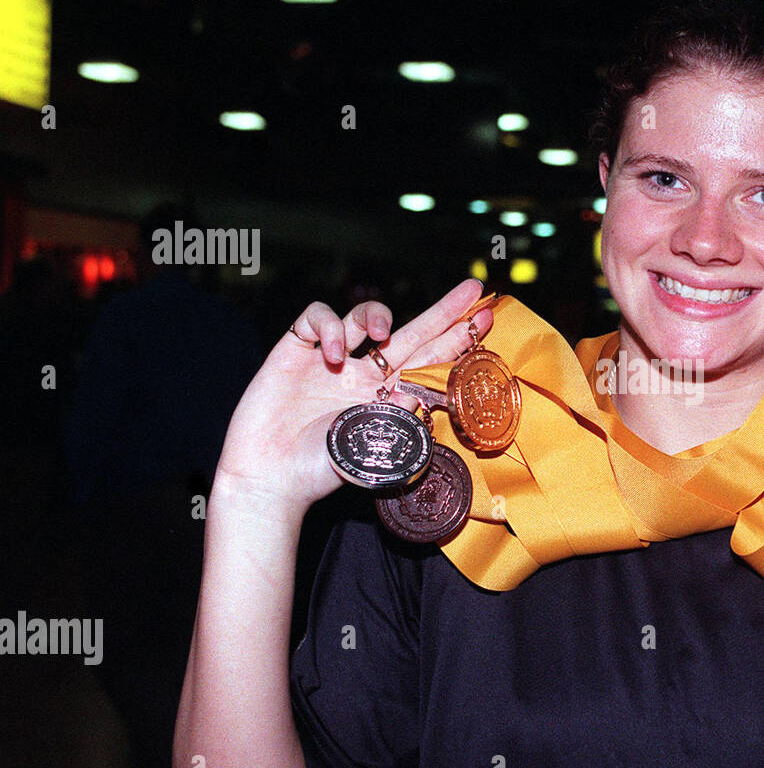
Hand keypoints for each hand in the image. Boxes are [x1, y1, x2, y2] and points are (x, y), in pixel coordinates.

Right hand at [213, 278, 493, 511]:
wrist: (269, 477)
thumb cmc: (321, 470)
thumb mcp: (370, 447)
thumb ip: (400, 422)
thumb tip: (426, 397)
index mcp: (388, 398)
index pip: (431, 362)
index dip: (458, 340)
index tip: (490, 320)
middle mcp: (366, 376)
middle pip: (412, 332)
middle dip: (444, 311)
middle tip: (474, 290)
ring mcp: (332, 360)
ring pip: (364, 314)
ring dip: (376, 315)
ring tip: (379, 335)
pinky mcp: (296, 350)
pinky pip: (318, 317)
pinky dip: (328, 326)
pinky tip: (331, 354)